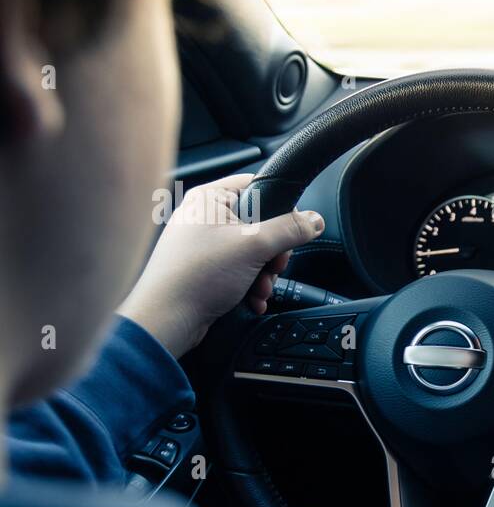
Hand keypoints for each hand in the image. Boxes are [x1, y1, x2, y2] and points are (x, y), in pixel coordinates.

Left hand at [119, 173, 323, 356]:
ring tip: (258, 288)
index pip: (257, 186)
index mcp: (210, 198)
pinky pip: (240, 269)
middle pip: (260, 224)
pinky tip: (250, 299)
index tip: (292, 229)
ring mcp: (204, 244)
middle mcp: (205, 217)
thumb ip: (289, 230)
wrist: (166, 320)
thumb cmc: (195, 276)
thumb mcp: (254, 247)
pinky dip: (250, 285)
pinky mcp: (205, 268)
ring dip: (264, 274)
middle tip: (273, 266)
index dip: (281, 207)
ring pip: (253, 251)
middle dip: (273, 253)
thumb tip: (314, 220)